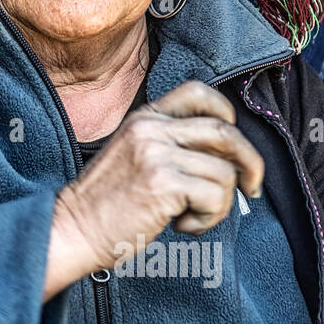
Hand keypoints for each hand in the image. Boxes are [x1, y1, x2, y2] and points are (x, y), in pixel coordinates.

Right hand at [45, 81, 263, 298]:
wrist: (72, 230)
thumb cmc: (105, 205)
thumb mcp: (133, 157)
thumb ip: (170, 146)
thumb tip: (227, 158)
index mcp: (145, 118)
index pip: (199, 93)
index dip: (227, 115)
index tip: (232, 147)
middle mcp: (152, 129)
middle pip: (225, 131)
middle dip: (250, 161)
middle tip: (252, 187)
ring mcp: (157, 154)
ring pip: (224, 172)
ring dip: (218, 204)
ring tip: (190, 217)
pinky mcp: (163, 183)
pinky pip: (216, 197)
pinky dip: (208, 219)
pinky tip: (181, 226)